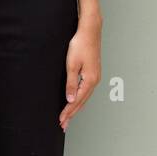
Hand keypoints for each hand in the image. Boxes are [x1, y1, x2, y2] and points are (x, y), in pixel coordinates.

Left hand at [59, 14, 101, 130]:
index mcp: (90, 80)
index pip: (77, 101)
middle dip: (72, 114)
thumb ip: (71, 84)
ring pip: (84, 97)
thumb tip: (70, 100)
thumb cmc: (80, 45)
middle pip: (82, 102)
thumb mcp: (72, 65)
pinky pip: (86, 91)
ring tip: (68, 117)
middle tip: (63, 125)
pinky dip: (80, 99)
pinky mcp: (93, 73)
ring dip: (76, 108)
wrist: (90, 31)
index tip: (61, 120)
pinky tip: (76, 102)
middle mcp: (95, 81)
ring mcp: (95, 77)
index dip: (68, 111)